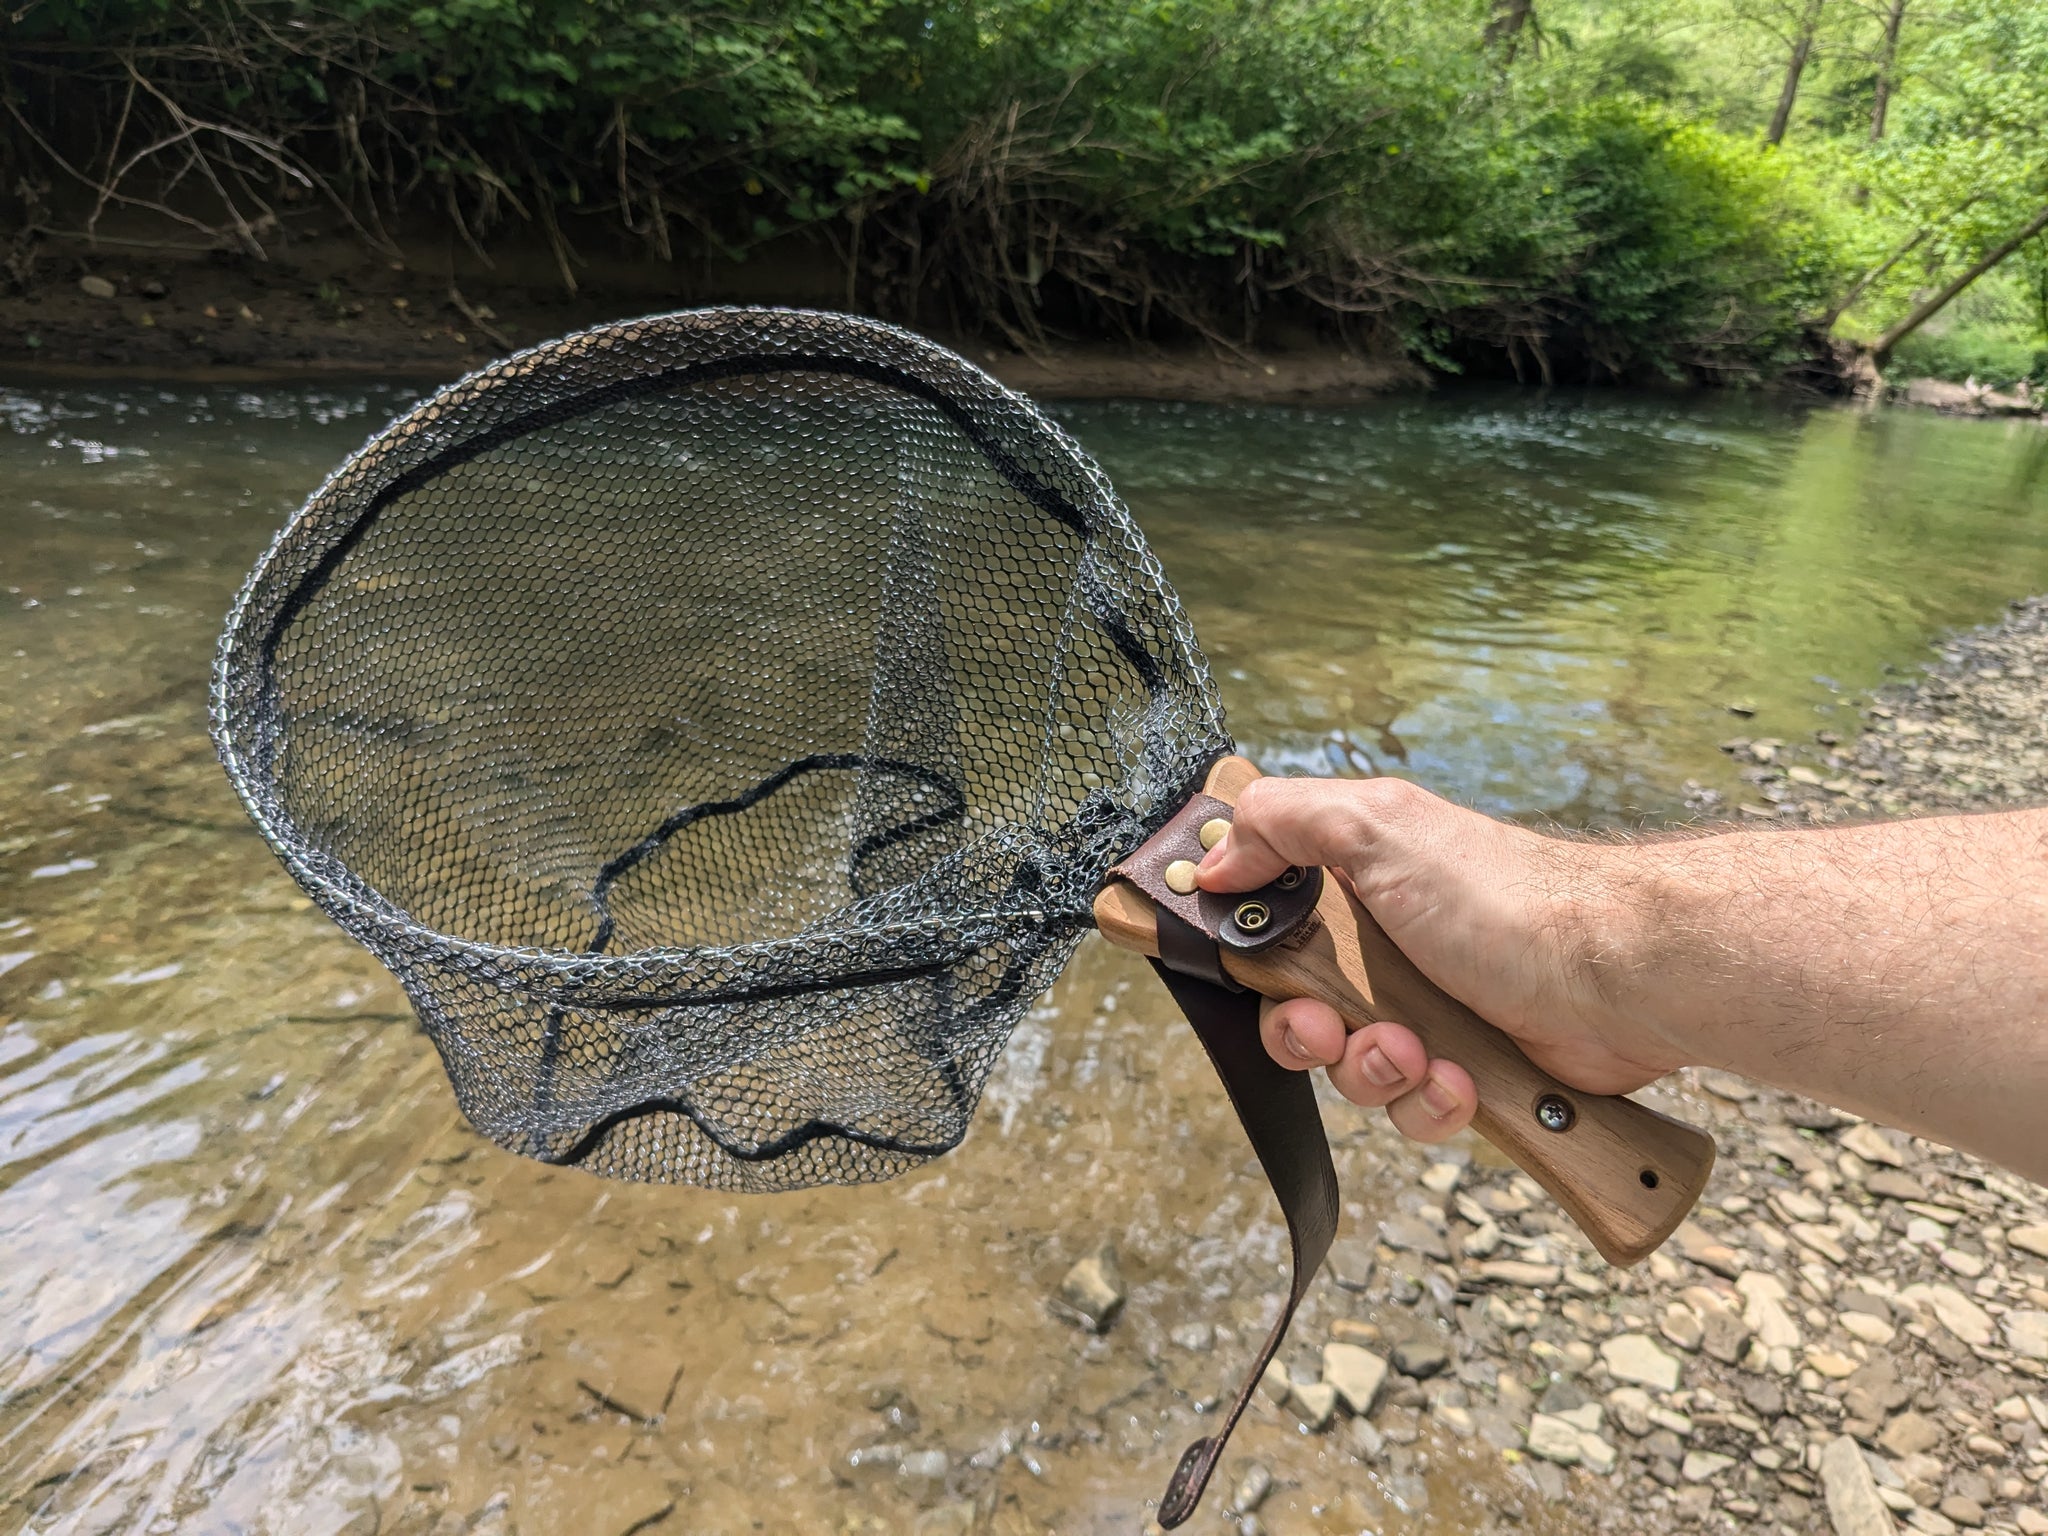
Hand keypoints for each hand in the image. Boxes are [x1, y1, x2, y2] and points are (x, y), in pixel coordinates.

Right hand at [1195, 776, 1689, 1143]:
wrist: (1620, 976)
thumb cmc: (1507, 895)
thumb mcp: (1378, 828)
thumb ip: (1282, 824)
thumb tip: (1212, 860)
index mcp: (1358, 884)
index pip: (1269, 923)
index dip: (1251, 956)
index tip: (1252, 971)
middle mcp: (1388, 948)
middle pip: (1297, 1011)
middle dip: (1305, 1031)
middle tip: (1332, 1027)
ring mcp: (1430, 1012)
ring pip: (1352, 1072)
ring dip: (1373, 1071)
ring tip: (1419, 1052)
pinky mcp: (1469, 1071)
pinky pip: (1415, 1111)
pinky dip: (1431, 1102)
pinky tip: (1461, 1080)